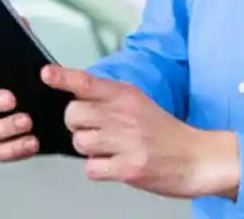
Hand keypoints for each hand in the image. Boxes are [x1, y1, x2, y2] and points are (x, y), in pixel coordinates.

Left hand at [41, 64, 239, 199]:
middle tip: (94, 129)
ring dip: (88, 149)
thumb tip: (74, 96)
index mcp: (125, 95)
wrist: (196, 158)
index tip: (46, 73)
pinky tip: (115, 164)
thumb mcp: (138, 103)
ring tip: (109, 148)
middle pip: (73, 115)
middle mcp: (124, 115)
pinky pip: (92, 168)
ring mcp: (127, 142)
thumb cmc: (164, 132)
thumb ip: (107, 98)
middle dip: (77, 125)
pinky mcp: (129, 168)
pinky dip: (99, 169)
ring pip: (79, 142)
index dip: (62, 77)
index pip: (87, 81)